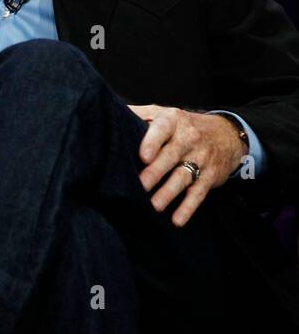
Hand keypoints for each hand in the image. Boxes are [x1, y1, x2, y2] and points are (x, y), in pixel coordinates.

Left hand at [129, 104, 244, 225]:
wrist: (227, 134)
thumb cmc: (184, 125)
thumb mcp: (164, 113)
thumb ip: (139, 114)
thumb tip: (107, 113)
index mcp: (173, 120)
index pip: (162, 129)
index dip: (152, 142)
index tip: (142, 156)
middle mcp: (189, 138)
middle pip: (170, 156)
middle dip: (155, 172)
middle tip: (139, 186)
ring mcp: (201, 158)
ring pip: (183, 177)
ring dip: (168, 193)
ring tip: (153, 206)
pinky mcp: (210, 176)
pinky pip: (198, 193)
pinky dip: (188, 207)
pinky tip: (177, 220)